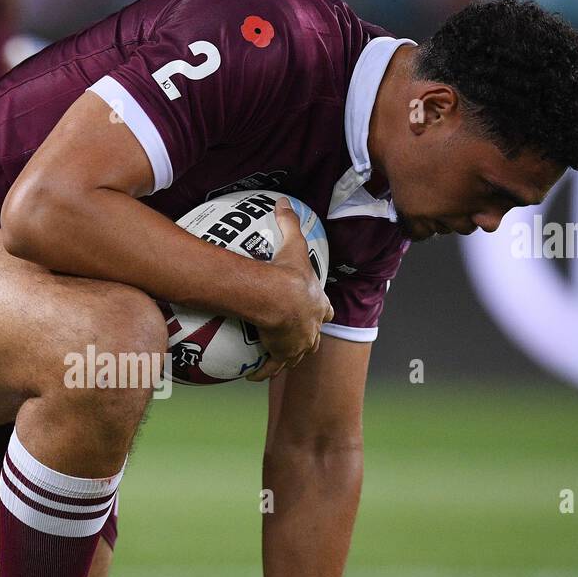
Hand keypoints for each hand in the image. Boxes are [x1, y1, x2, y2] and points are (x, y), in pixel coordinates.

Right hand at [249, 198, 333, 381]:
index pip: (324, 309)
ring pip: (296, 356)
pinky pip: (272, 367)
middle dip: (309, 338)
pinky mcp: (282, 354)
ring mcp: (298, 344)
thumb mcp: (292, 243)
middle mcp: (311, 327)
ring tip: (278, 361)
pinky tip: (253, 376)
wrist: (278, 298)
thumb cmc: (287, 272)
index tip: (320, 312)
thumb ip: (289, 222)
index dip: (322, 310)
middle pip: (314, 337)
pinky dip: (264, 372)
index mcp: (316, 304)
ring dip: (288, 358)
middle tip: (299, 339)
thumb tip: (284, 201)